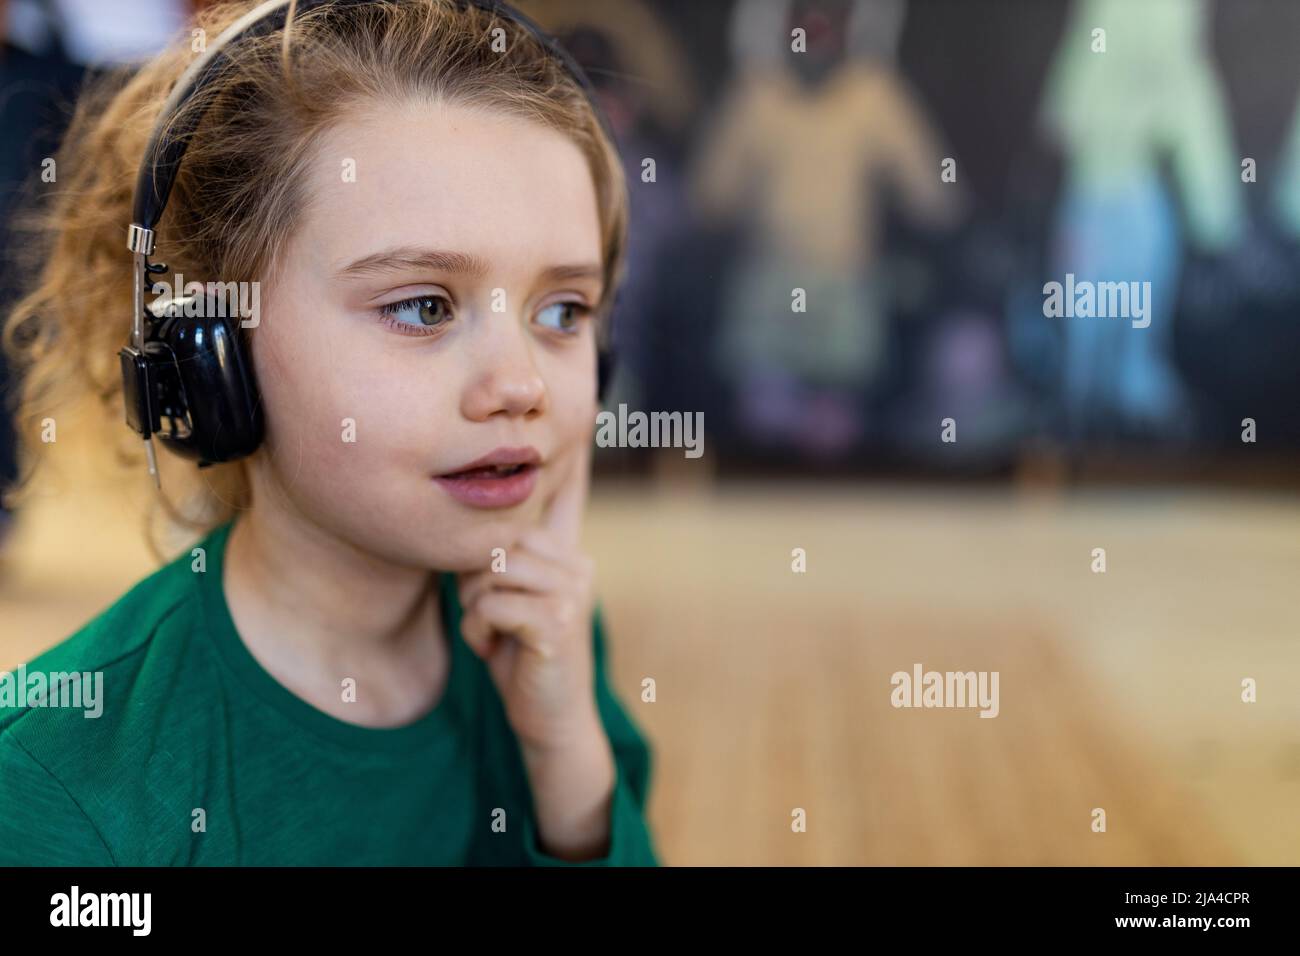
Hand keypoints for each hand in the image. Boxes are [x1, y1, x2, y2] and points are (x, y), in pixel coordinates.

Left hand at [457, 437, 599, 751]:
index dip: (571, 452)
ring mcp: (571, 590)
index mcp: (566, 551)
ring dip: (476, 610)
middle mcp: (576, 561)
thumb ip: (500, 559)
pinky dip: (481, 631)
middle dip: (476, 581)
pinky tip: (498, 650)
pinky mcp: (556, 620)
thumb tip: (470, 516)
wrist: (550, 718)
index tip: (583, 409)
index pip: (568, 491)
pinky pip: (492, 604)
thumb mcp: (509, 598)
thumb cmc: (519, 653)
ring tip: (496, 635)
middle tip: (492, 618)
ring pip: (489, 569)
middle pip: (496, 537)